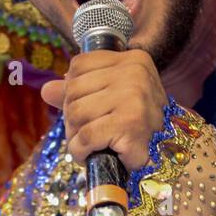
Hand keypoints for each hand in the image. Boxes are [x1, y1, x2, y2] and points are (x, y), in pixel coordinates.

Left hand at [40, 49, 167, 171]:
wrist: (169, 155)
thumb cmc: (137, 125)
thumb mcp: (110, 98)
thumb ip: (78, 90)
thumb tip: (46, 89)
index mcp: (132, 60)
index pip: (79, 65)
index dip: (74, 90)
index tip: (89, 107)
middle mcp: (134, 72)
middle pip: (73, 89)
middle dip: (73, 116)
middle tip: (89, 131)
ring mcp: (133, 97)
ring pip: (76, 113)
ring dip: (76, 135)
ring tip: (92, 144)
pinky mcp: (129, 124)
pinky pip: (85, 136)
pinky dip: (80, 150)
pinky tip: (90, 154)